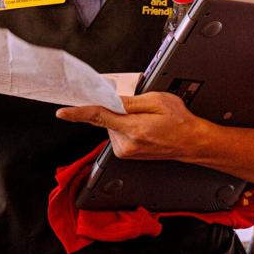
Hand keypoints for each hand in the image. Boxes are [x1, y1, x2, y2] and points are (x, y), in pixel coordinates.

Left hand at [55, 92, 210, 160]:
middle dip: (117, 109)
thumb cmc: (179, 121)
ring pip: (111, 126)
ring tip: (146, 120)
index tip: (63, 112)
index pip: (99, 117)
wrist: (191, 142)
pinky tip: (143, 127)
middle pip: (106, 118)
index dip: (79, 113)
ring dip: (122, 119)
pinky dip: (125, 127)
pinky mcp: (126, 153)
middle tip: (140, 109)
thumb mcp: (158, 101)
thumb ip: (130, 101)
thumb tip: (109, 100)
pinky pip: (117, 133)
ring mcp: (126, 151)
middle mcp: (126, 143)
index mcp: (134, 128)